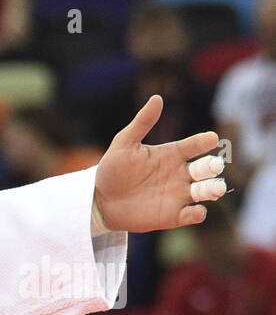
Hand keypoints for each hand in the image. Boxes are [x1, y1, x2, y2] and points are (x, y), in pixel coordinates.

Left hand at [94, 95, 225, 232]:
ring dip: (213, 190)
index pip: (194, 146)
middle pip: (205, 169)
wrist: (99, 200)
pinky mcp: (171, 215)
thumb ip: (142, 123)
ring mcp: (178, 195)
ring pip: (205, 191)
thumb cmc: (112, 170)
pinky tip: (196, 211)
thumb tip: (157, 98)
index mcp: (171, 154)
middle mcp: (179, 174)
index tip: (210, 139)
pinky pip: (191, 215)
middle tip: (213, 166)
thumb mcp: (123, 144)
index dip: (203, 142)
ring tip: (215, 189)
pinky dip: (197, 213)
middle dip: (212, 167)